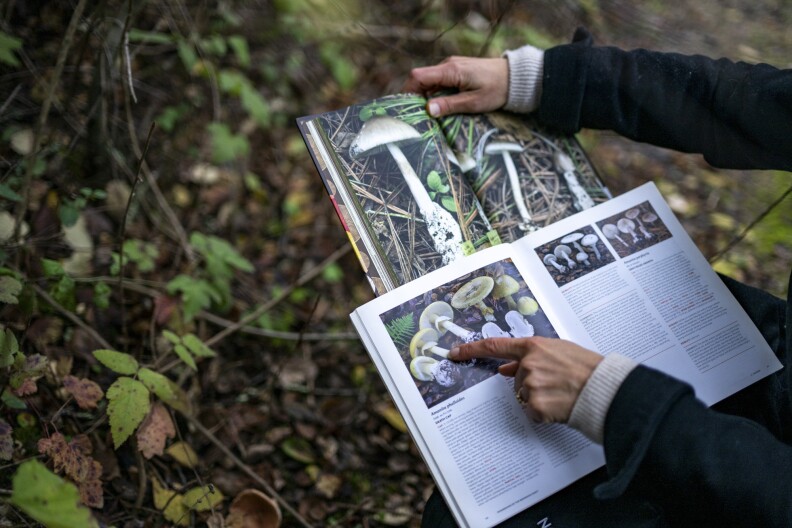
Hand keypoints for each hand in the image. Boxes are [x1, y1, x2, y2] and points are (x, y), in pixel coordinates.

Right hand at [402, 56, 507, 116]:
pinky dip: (435, 93)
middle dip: (414, 97)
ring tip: (425, 115)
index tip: (403, 107)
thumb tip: (427, 110)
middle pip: (421, 79)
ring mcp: (452, 66)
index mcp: (451, 70)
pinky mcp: (456, 70)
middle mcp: (448, 65)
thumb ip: (450, 105)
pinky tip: (438, 107)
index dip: (407, 91)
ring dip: (425, 96)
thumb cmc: (497, 89)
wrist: (516, 77)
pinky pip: (439, 81)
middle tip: (413, 116)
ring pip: (429, 81)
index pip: (418, 76)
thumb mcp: (474, 102)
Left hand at [449, 337, 602, 422]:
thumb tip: (504, 369)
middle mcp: (527, 365)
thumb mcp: (559, 351)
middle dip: (530, 383)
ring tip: (561, 394)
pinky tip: (560, 405)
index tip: (455, 352)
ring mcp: (529, 386)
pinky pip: (532, 411)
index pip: (495, 347)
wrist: (603, 389)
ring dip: (538, 398)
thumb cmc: (586, 367)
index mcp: (533, 347)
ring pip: (524, 396)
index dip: (472, 349)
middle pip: (515, 378)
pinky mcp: (534, 406)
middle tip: (556, 383)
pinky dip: (544, 412)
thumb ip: (531, 356)